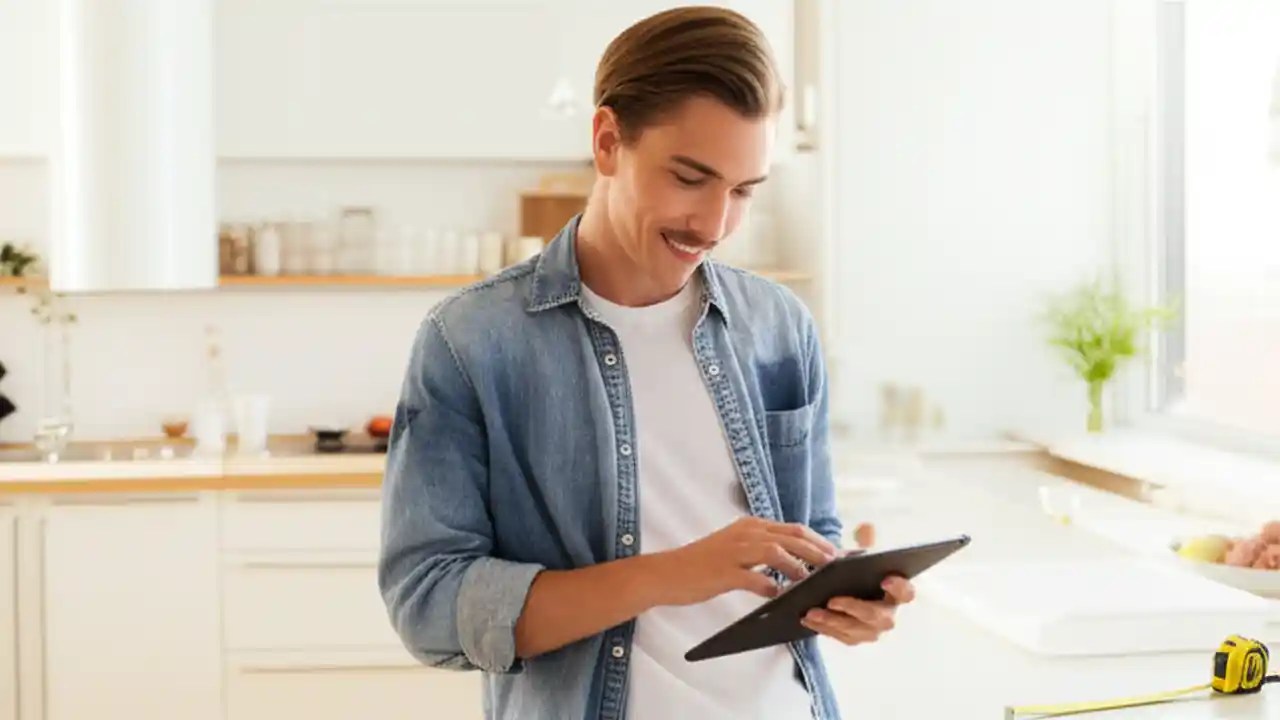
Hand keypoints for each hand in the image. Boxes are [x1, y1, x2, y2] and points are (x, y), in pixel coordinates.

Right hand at [652, 517, 838, 605]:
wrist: (667, 572)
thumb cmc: (704, 564)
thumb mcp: (735, 548)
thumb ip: (762, 550)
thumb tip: (795, 561)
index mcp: (750, 526)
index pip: (793, 529)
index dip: (818, 541)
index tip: (837, 555)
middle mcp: (745, 533)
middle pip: (791, 537)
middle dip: (818, 551)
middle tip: (835, 566)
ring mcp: (734, 551)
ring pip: (777, 552)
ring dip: (799, 566)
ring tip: (814, 580)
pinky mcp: (724, 572)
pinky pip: (754, 578)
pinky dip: (771, 586)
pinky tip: (780, 595)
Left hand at [802, 523, 914, 645]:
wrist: (842, 590)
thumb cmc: (856, 572)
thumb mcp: (860, 556)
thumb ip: (865, 542)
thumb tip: (866, 526)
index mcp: (896, 593)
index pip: (906, 592)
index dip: (899, 587)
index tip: (885, 579)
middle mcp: (887, 615)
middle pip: (879, 618)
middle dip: (855, 608)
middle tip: (832, 600)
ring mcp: (871, 630)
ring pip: (856, 630)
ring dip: (833, 621)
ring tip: (811, 611)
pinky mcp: (853, 638)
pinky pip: (840, 637)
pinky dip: (823, 628)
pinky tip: (806, 618)